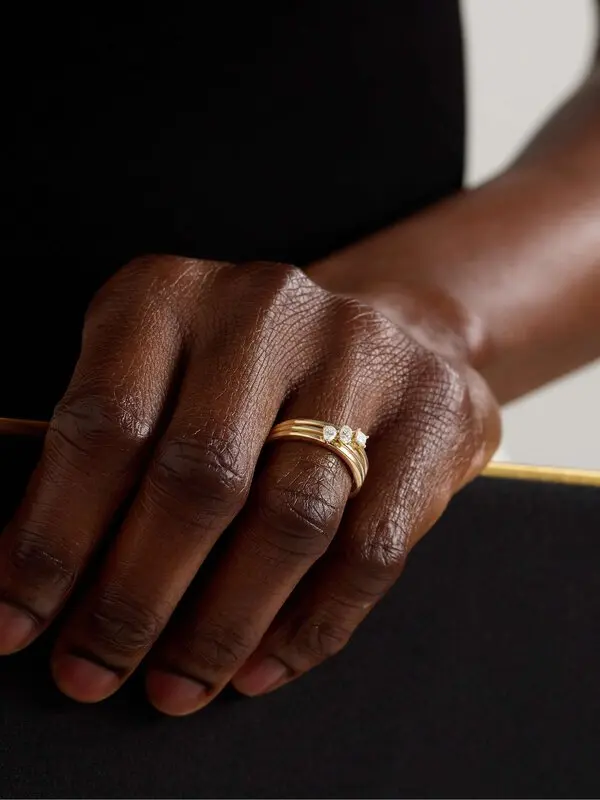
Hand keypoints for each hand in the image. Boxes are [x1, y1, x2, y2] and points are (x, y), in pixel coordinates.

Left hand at [0, 256, 498, 714]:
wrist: (385, 334)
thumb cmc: (242, 375)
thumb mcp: (160, 379)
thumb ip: (111, 458)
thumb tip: (39, 579)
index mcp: (172, 294)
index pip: (105, 423)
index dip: (56, 536)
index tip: (19, 620)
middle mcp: (268, 310)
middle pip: (199, 475)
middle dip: (137, 597)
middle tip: (93, 671)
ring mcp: (361, 355)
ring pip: (290, 518)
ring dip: (223, 623)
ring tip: (178, 685)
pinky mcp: (434, 412)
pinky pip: (372, 546)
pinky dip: (312, 623)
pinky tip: (263, 665)